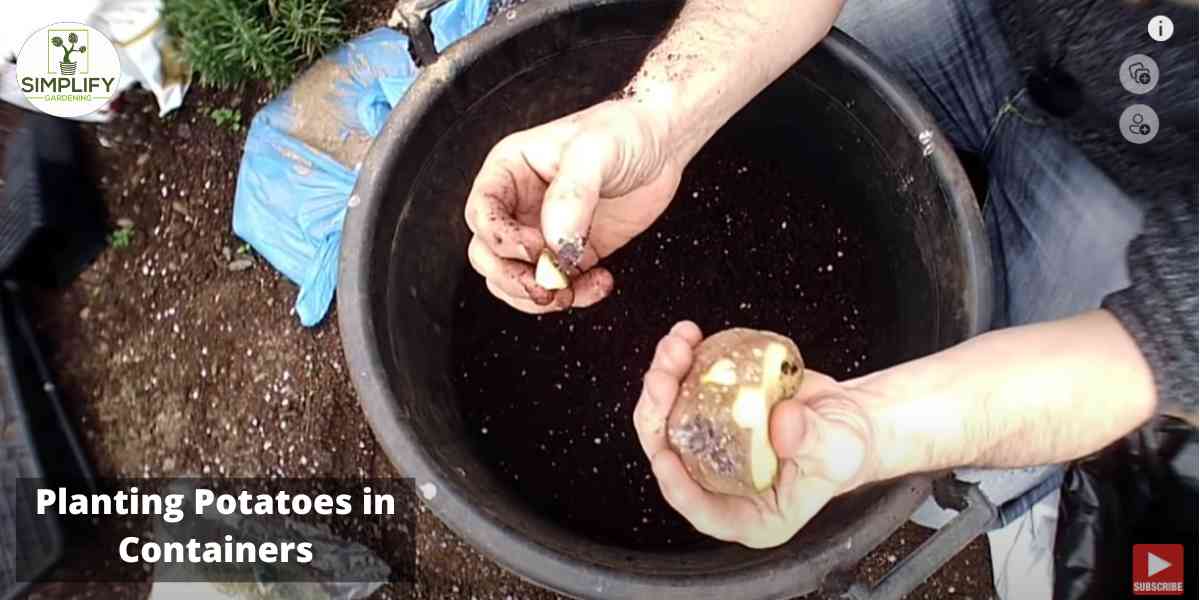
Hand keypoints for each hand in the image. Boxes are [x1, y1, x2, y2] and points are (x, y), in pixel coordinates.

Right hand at [464, 99, 682, 312]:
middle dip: (514, 279)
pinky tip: (602, 282)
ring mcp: (541, 232)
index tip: (537, 248)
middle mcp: (518, 204)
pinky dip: (574, 297)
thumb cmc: (624, 130)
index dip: (502, 238)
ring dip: (538, 296)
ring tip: (574, 291)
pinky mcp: (570, 254)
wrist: (663, 143)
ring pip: (512, 280)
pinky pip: (554, 287)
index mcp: (509, 170)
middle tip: (550, 286)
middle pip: (487, 255)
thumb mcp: (596, 149)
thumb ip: (572, 193)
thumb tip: (555, 242)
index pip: (482, 213)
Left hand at [633, 321, 879, 547]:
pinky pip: (684, 386)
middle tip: (663, 377)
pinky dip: (683, 359)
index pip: (702, 507)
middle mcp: (720, 480)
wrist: (846, 417)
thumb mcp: (839, 448)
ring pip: (669, 415)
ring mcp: (712, 443)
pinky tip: (689, 336)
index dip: (676, 486)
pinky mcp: (711, 410)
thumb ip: (811, 439)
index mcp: (748, 511)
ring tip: (678, 345)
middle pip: (672, 452)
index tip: (664, 457)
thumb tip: (780, 422)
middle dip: (658, 413)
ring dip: (664, 377)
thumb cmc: (845, 447)